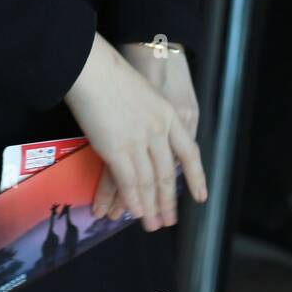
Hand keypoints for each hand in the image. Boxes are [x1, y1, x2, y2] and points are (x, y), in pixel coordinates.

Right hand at [63, 32, 206, 232]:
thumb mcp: (144, 91)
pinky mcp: (117, 149)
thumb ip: (153, 115)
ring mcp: (139, 141)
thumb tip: (149, 138)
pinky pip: (128, 182)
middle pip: (168, 173)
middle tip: (168, 221)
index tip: (200, 197)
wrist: (91, 67)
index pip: (189, 152)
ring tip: (150, 224)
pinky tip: (132, 212)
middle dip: (168, 201)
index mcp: (169, 114)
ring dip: (149, 207)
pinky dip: (131, 200)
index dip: (196, 177)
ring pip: (149, 182)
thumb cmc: (111, 72)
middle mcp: (159, 130)